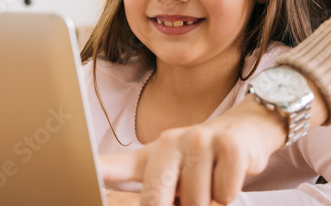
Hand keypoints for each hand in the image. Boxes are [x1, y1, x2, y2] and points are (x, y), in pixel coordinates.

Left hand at [100, 96, 286, 205]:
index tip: (84, 177)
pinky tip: (228, 174)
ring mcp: (202, 140)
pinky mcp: (230, 146)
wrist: (246, 132)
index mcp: (155, 150)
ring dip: (209, 201)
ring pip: (199, 202)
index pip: (120, 167)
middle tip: (188, 193)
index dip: (99, 172)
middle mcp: (174, 141)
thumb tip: (117, 184)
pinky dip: (229, 193)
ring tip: (211, 181)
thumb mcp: (169, 167)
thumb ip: (143, 183)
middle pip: (161, 201)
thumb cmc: (201, 158)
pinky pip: (225, 194)